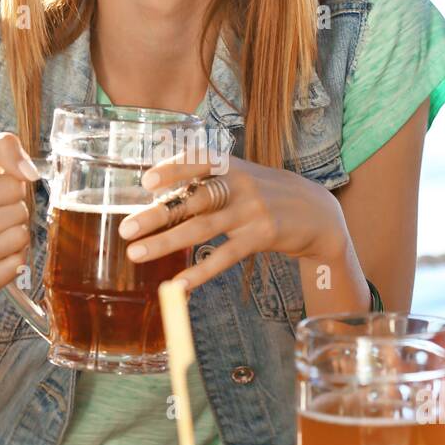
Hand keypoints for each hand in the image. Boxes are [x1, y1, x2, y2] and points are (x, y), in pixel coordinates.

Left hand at [116, 152, 349, 292]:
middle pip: (195, 199)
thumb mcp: (242, 177)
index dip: (173, 168)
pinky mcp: (262, 236)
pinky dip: (199, 272)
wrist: (319, 213)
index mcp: (232, 165)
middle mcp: (241, 185)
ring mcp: (252, 211)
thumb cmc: (268, 194)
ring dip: (166, 242)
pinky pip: (224, 257)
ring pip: (203, 229)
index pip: (199, 161)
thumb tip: (159, 195)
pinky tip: (178, 284)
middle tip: (126, 227)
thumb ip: (207, 182)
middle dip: (158, 213)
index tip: (146, 180)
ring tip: (136, 254)